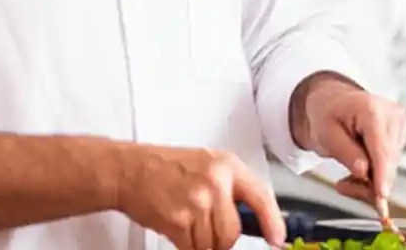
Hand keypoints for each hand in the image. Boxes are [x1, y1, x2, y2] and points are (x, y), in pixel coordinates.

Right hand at [116, 144, 284, 249]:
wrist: (129, 170)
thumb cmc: (165, 167)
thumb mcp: (206, 164)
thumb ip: (230, 186)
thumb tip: (251, 215)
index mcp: (227, 165)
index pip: (260, 196)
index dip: (272, 222)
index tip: (277, 239)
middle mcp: (216, 182)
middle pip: (233, 231)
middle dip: (222, 240)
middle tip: (209, 232)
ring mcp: (198, 202)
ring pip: (213, 243)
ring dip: (203, 244)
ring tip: (189, 227)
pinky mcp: (179, 220)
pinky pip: (193, 248)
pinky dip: (187, 247)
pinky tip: (179, 232)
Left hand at [292, 72, 405, 203]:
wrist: (334, 100)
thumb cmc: (327, 114)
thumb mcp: (326, 134)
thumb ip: (345, 153)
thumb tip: (364, 172)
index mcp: (372, 111)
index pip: (380, 149)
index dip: (381, 175)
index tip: (382, 196)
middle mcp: (392, 116)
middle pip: (387, 162)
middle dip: (369, 183)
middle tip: (343, 187)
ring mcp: (399, 125)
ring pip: (390, 167)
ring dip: (370, 180)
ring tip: (346, 180)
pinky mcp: (400, 134)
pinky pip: (390, 164)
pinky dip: (374, 173)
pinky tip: (358, 171)